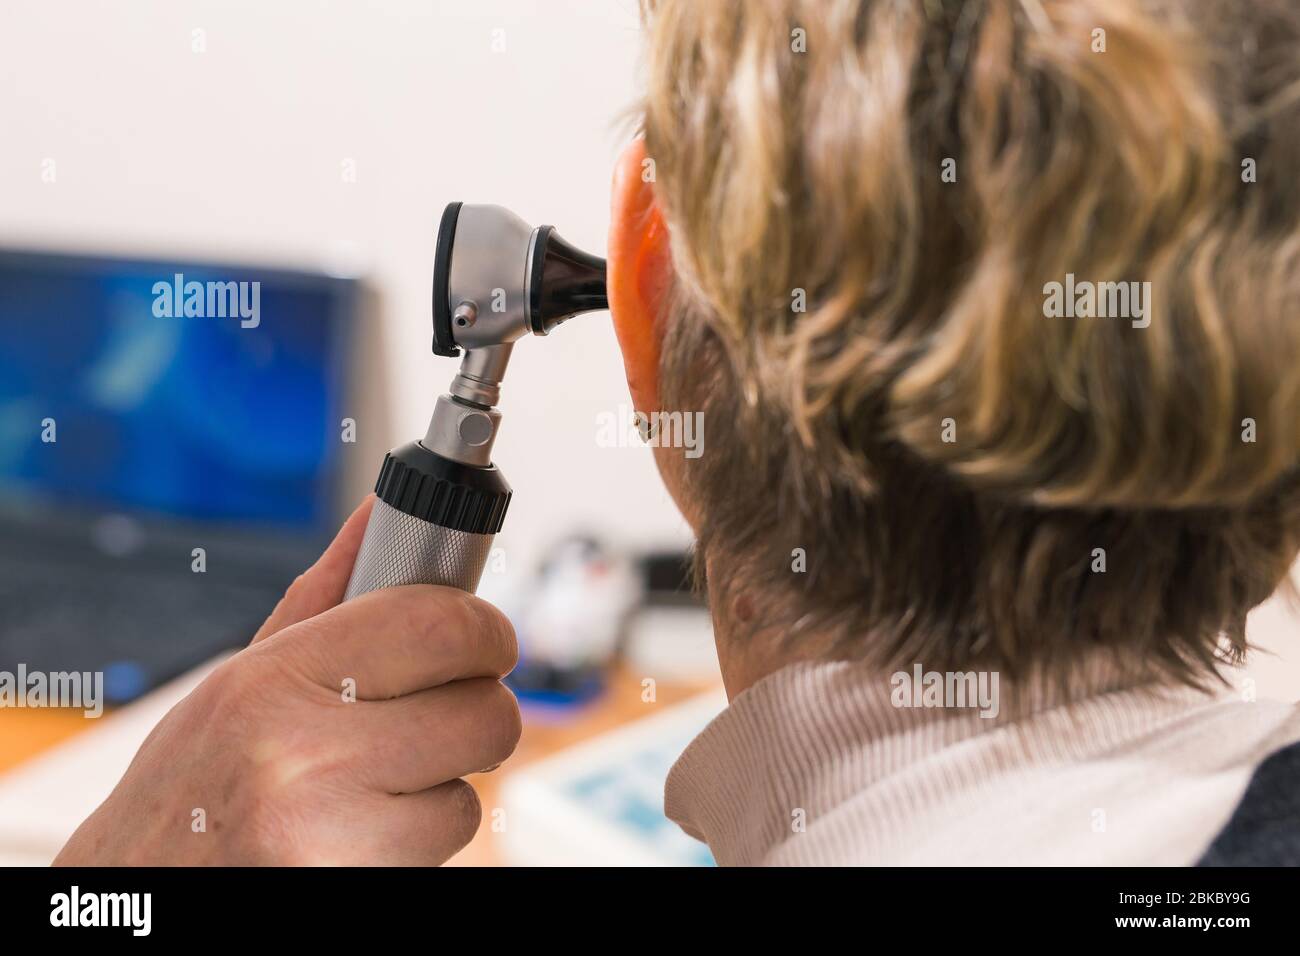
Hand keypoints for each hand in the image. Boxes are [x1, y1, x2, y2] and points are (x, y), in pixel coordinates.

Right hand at [54, 496, 520, 865]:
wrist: (142, 888)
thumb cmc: (191, 784)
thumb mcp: (239, 680)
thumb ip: (327, 596)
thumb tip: (387, 510)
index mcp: (274, 682)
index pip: (441, 626)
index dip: (484, 629)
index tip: (483, 638)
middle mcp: (302, 756)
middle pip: (486, 712)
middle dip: (480, 710)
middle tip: (439, 713)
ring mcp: (331, 836)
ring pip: (473, 791)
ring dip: (446, 784)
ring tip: (376, 787)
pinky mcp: (353, 887)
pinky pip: (447, 848)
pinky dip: (422, 838)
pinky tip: (364, 831)